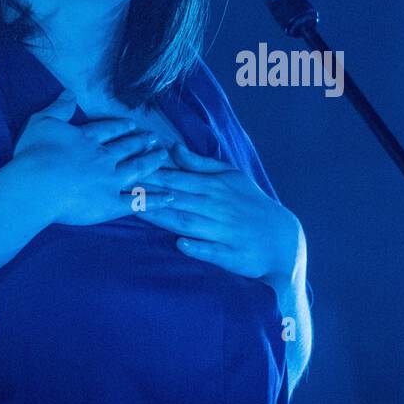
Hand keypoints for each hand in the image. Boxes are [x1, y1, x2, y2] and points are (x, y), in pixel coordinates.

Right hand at [9, 89, 173, 226]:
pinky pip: (138, 202)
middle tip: (155, 139)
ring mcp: (111, 182)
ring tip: (163, 158)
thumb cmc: (34, 154)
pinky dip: (156, 200)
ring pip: (137, 170)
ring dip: (151, 163)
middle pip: (126, 148)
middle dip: (141, 143)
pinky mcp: (112, 204)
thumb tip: (70, 92)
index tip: (132, 124)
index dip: (121, 127)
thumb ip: (59, 108)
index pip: (108, 131)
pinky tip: (170, 197)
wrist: (37, 185)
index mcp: (87, 140)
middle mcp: (104, 158)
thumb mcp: (42, 122)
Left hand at [137, 141, 304, 286]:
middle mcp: (216, 208)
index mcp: (214, 187)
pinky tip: (181, 244)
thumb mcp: (231, 177)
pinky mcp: (230, 255)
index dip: (152, 173)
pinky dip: (198, 247)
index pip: (177, 178)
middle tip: (122, 187)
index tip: (128, 167)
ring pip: (189, 224)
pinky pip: (212, 251)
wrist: (281, 240)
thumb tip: (173, 148)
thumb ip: (200, 164)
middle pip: (177, 199)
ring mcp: (223, 232)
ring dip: (164, 218)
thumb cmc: (251, 205)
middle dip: (150, 192)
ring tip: (139, 213)